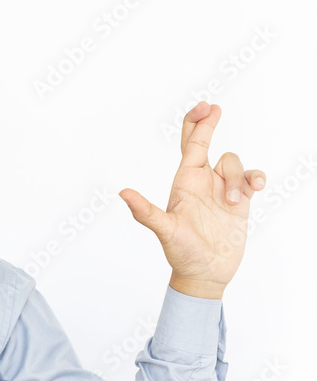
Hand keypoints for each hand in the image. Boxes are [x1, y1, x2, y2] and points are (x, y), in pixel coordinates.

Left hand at [118, 101, 265, 298]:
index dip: (197, 124)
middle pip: (207, 144)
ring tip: (231, 204)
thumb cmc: (181, 253)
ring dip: (235, 179)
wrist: (204, 273)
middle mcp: (202, 182)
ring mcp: (221, 190)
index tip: (206, 107)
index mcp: (184, 182)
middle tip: (215, 108)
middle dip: (209, 123)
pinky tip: (255, 188)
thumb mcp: (164, 231)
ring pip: (233, 164)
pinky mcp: (240, 202)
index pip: (191, 146)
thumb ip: (145, 212)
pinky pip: (251, 178)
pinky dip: (255, 178)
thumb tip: (123, 194)